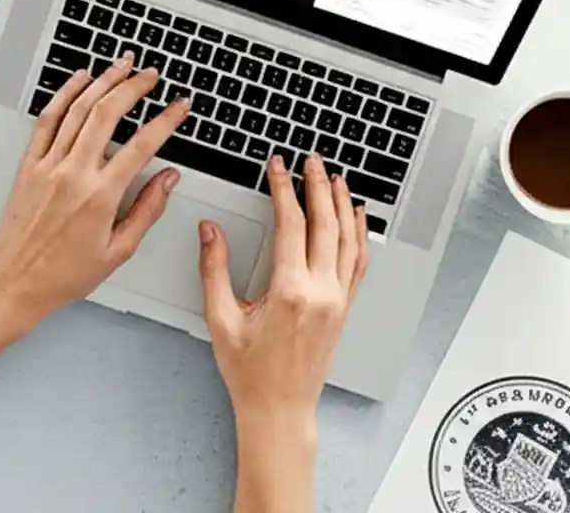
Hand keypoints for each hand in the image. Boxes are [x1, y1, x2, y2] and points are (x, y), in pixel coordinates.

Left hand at [0, 53, 188, 333]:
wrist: (14, 282)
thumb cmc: (63, 275)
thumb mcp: (119, 250)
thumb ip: (148, 209)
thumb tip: (168, 179)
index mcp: (100, 196)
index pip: (142, 145)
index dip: (166, 120)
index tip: (179, 107)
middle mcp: (73, 173)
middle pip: (107, 113)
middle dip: (133, 86)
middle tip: (150, 75)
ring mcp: (48, 165)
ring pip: (78, 109)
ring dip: (102, 81)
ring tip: (120, 65)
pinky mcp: (29, 165)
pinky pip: (48, 120)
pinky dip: (64, 94)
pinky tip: (78, 81)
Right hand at [198, 153, 368, 425]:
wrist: (280, 409)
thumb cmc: (250, 372)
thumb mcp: (221, 320)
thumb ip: (214, 270)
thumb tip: (210, 231)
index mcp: (290, 292)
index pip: (291, 224)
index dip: (283, 189)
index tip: (277, 167)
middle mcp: (321, 292)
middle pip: (326, 224)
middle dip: (318, 186)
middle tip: (312, 161)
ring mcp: (338, 300)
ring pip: (348, 240)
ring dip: (343, 205)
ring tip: (336, 178)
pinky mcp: (345, 308)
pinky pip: (358, 263)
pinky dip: (359, 235)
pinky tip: (355, 218)